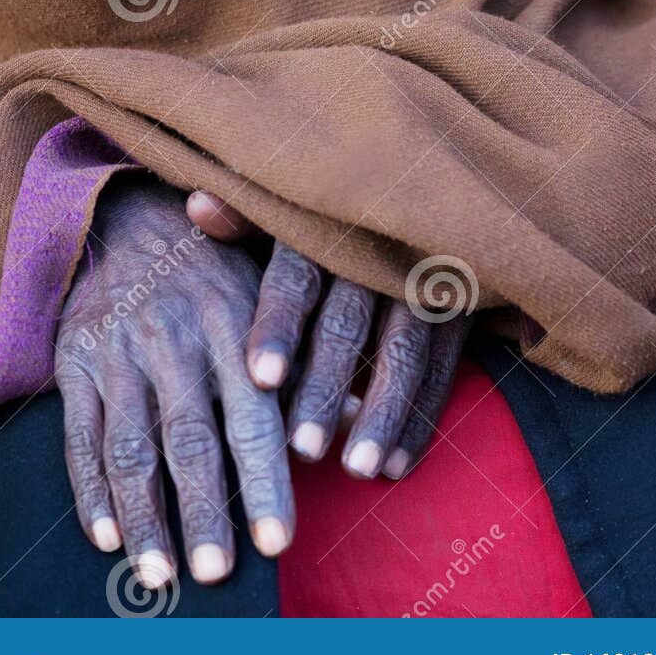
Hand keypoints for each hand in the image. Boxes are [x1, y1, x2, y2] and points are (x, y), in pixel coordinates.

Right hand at [56, 178, 293, 588]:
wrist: (128, 212)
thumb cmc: (216, 265)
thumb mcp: (268, 289)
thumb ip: (303, 357)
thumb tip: (352, 421)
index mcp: (230, 323)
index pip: (252, 416)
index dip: (265, 481)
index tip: (280, 543)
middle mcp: (172, 339)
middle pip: (189, 439)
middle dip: (204, 511)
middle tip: (217, 574)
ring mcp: (119, 351)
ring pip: (130, 447)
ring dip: (145, 517)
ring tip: (161, 577)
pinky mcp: (75, 360)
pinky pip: (79, 435)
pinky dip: (90, 491)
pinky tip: (107, 537)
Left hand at [186, 192, 466, 480]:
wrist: (421, 186)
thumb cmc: (327, 214)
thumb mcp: (288, 205)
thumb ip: (246, 216)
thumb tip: (198, 207)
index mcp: (325, 229)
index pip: (297, 278)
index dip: (278, 326)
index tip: (259, 378)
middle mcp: (376, 253)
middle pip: (349, 324)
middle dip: (326, 387)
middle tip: (301, 449)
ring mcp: (423, 281)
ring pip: (404, 352)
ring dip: (382, 413)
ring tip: (355, 468)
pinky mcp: (456, 309)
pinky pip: (441, 368)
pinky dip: (420, 418)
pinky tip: (396, 467)